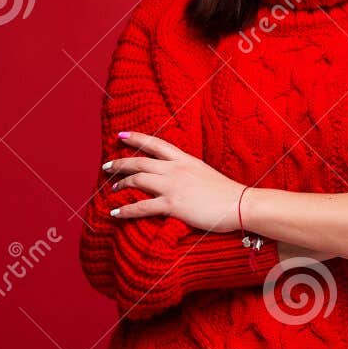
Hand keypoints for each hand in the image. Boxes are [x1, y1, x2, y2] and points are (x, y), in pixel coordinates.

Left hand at [103, 131, 244, 231]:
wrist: (241, 204)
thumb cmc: (228, 193)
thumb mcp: (205, 173)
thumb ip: (189, 171)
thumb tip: (178, 177)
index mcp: (185, 159)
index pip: (155, 144)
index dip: (136, 138)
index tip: (121, 136)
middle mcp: (175, 169)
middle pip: (139, 162)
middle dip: (120, 164)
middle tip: (106, 167)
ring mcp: (172, 186)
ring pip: (137, 180)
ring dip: (121, 184)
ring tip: (112, 189)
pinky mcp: (172, 205)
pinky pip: (141, 206)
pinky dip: (125, 209)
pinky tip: (115, 212)